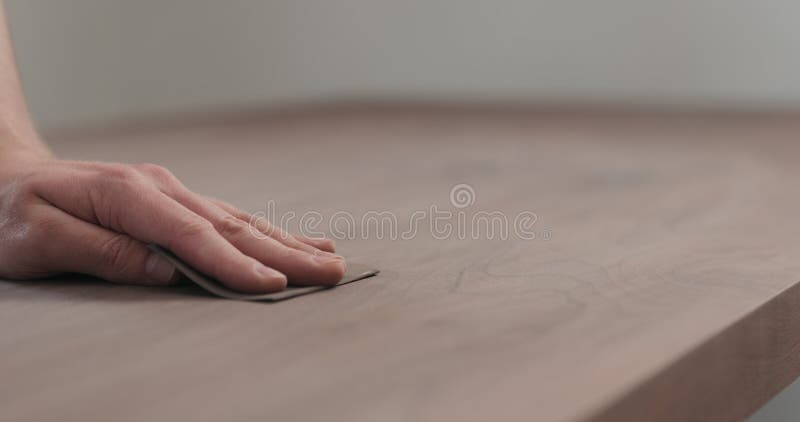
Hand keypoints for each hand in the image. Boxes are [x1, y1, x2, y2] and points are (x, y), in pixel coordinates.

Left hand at [0, 157, 344, 292]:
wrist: (7, 176)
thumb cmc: (13, 212)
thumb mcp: (37, 238)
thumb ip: (102, 252)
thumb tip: (168, 271)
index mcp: (130, 196)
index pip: (194, 236)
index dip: (236, 265)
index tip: (275, 288)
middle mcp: (161, 190)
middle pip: (233, 227)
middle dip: (287, 254)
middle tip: (333, 274)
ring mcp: (172, 193)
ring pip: (240, 221)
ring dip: (288, 243)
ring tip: (330, 259)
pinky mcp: (175, 202)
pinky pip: (229, 219)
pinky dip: (266, 233)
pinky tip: (295, 240)